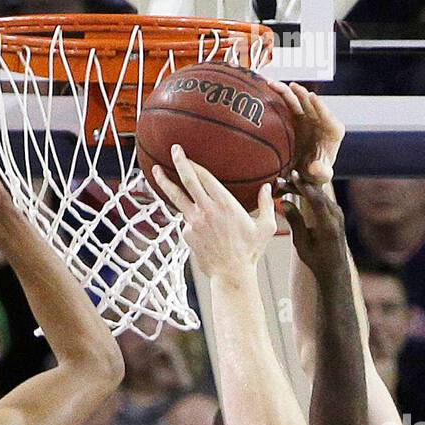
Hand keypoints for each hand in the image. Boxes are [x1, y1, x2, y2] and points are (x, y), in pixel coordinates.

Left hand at [153, 147, 276, 277]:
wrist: (231, 275)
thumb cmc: (250, 251)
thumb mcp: (265, 226)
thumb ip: (267, 204)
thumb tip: (267, 187)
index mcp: (224, 203)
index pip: (204, 176)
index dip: (193, 163)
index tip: (185, 153)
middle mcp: (206, 209)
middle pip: (187, 181)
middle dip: (179, 162)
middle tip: (172, 150)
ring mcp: (193, 222)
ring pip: (176, 198)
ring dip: (165, 183)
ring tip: (157, 171)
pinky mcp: (187, 235)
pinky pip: (186, 220)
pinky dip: (189, 217)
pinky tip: (198, 225)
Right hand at [270, 80, 343, 185]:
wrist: (307, 174)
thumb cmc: (317, 175)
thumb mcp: (321, 176)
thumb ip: (321, 172)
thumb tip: (315, 167)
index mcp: (333, 131)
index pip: (327, 116)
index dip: (319, 106)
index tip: (311, 97)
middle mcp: (321, 120)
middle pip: (311, 104)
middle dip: (301, 94)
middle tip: (291, 86)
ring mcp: (308, 118)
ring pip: (298, 101)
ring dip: (286, 92)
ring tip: (273, 84)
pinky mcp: (297, 119)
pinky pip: (288, 106)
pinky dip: (279, 97)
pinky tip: (269, 90)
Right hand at [279, 173, 349, 283]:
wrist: (334, 268)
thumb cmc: (316, 260)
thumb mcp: (301, 243)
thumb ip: (295, 222)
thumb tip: (284, 202)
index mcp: (327, 225)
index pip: (315, 199)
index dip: (303, 186)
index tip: (292, 176)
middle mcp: (336, 216)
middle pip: (318, 193)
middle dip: (301, 184)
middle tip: (285, 178)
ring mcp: (338, 213)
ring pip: (320, 194)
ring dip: (305, 188)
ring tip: (288, 182)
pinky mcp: (336, 213)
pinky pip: (322, 199)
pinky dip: (310, 194)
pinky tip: (299, 191)